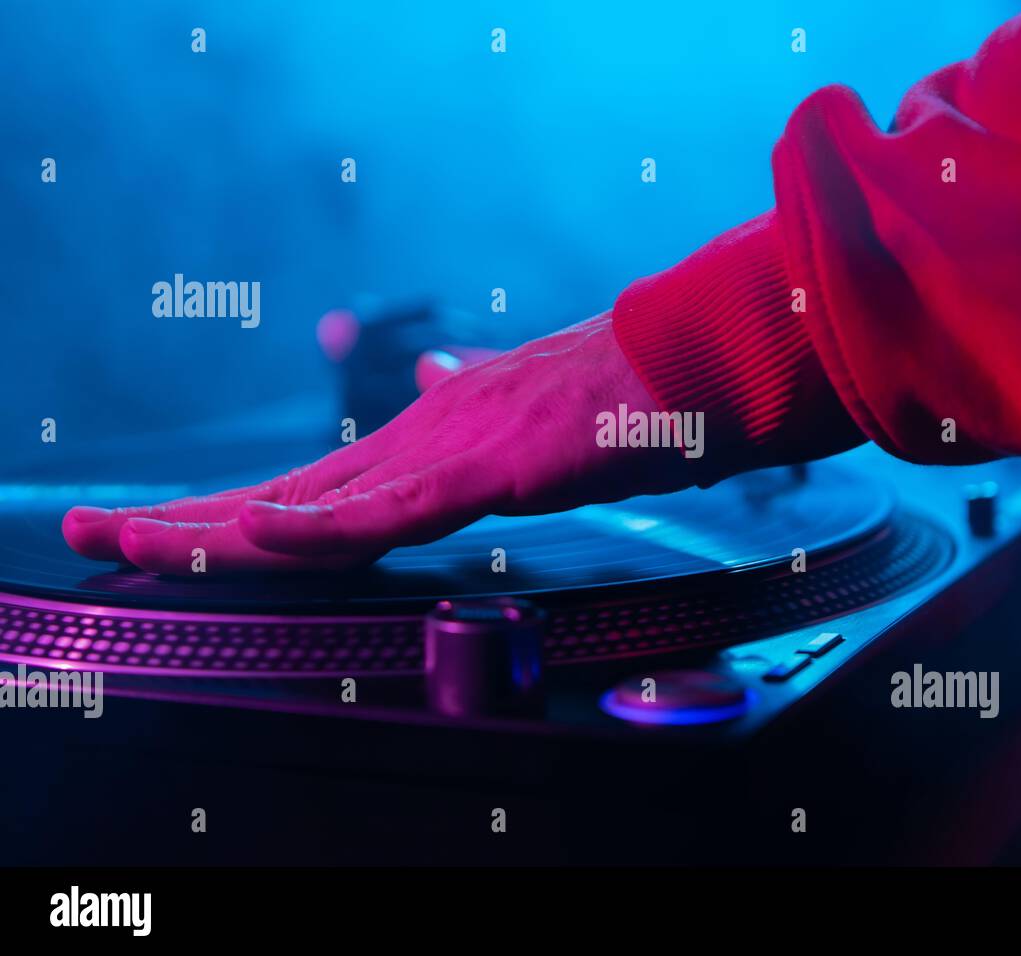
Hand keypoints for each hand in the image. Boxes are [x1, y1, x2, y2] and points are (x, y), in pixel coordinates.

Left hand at [62, 312, 697, 573]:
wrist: (675, 366)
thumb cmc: (607, 396)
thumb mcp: (517, 405)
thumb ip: (464, 399)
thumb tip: (428, 374)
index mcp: (420, 439)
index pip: (306, 487)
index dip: (227, 511)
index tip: (158, 526)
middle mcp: (415, 441)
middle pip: (283, 495)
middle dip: (185, 519)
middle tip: (94, 529)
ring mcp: (447, 451)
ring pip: (318, 504)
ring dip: (222, 528)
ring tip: (137, 541)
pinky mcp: (489, 465)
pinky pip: (396, 508)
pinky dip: (325, 525)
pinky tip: (261, 532)